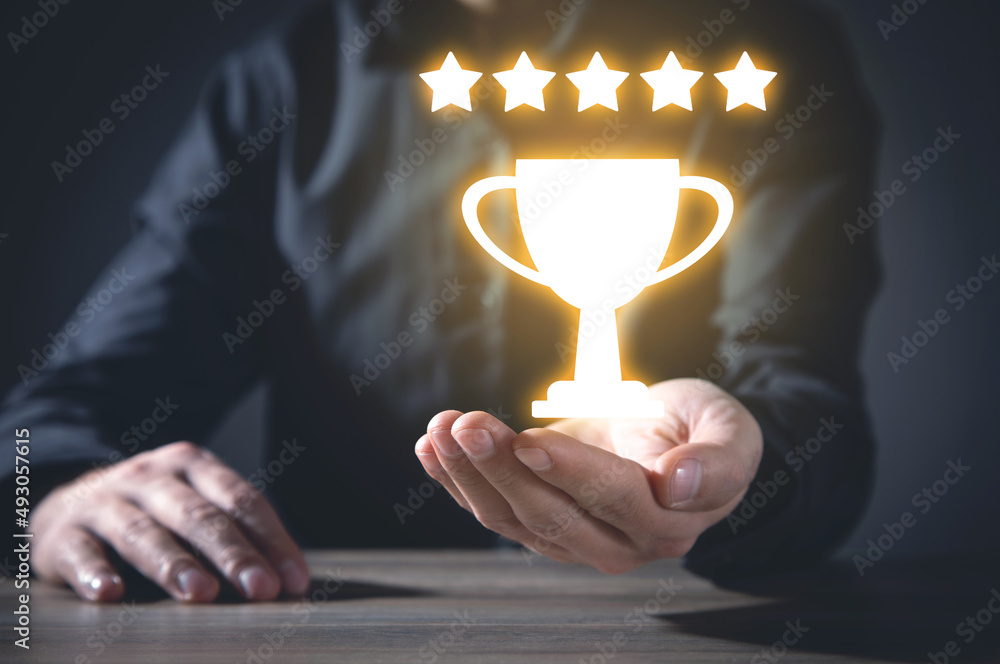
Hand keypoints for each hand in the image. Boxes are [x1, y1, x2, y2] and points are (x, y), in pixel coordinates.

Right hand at [31, 441, 308, 601]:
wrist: (67, 505)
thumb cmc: (152, 513)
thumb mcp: (193, 506)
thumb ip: (236, 534)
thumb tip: (288, 582)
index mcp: (193, 465)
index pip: (241, 500)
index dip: (271, 540)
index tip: (293, 580)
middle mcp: (150, 477)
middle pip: (198, 515)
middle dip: (233, 553)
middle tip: (260, 588)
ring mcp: (105, 502)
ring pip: (143, 532)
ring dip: (174, 564)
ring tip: (201, 593)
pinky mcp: (63, 533)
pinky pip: (81, 552)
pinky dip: (95, 573)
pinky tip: (110, 593)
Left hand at [415, 379, 762, 572]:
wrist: (676, 443)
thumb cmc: (702, 431)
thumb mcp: (729, 431)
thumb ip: (718, 461)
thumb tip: (679, 485)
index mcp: (667, 521)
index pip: (613, 496)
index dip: (570, 471)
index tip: (530, 441)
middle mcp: (619, 543)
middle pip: (551, 512)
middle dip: (502, 468)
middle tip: (466, 424)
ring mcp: (575, 541)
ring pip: (513, 517)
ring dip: (470, 474)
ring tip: (443, 429)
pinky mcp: (542, 527)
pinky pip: (495, 512)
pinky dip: (458, 481)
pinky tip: (431, 449)